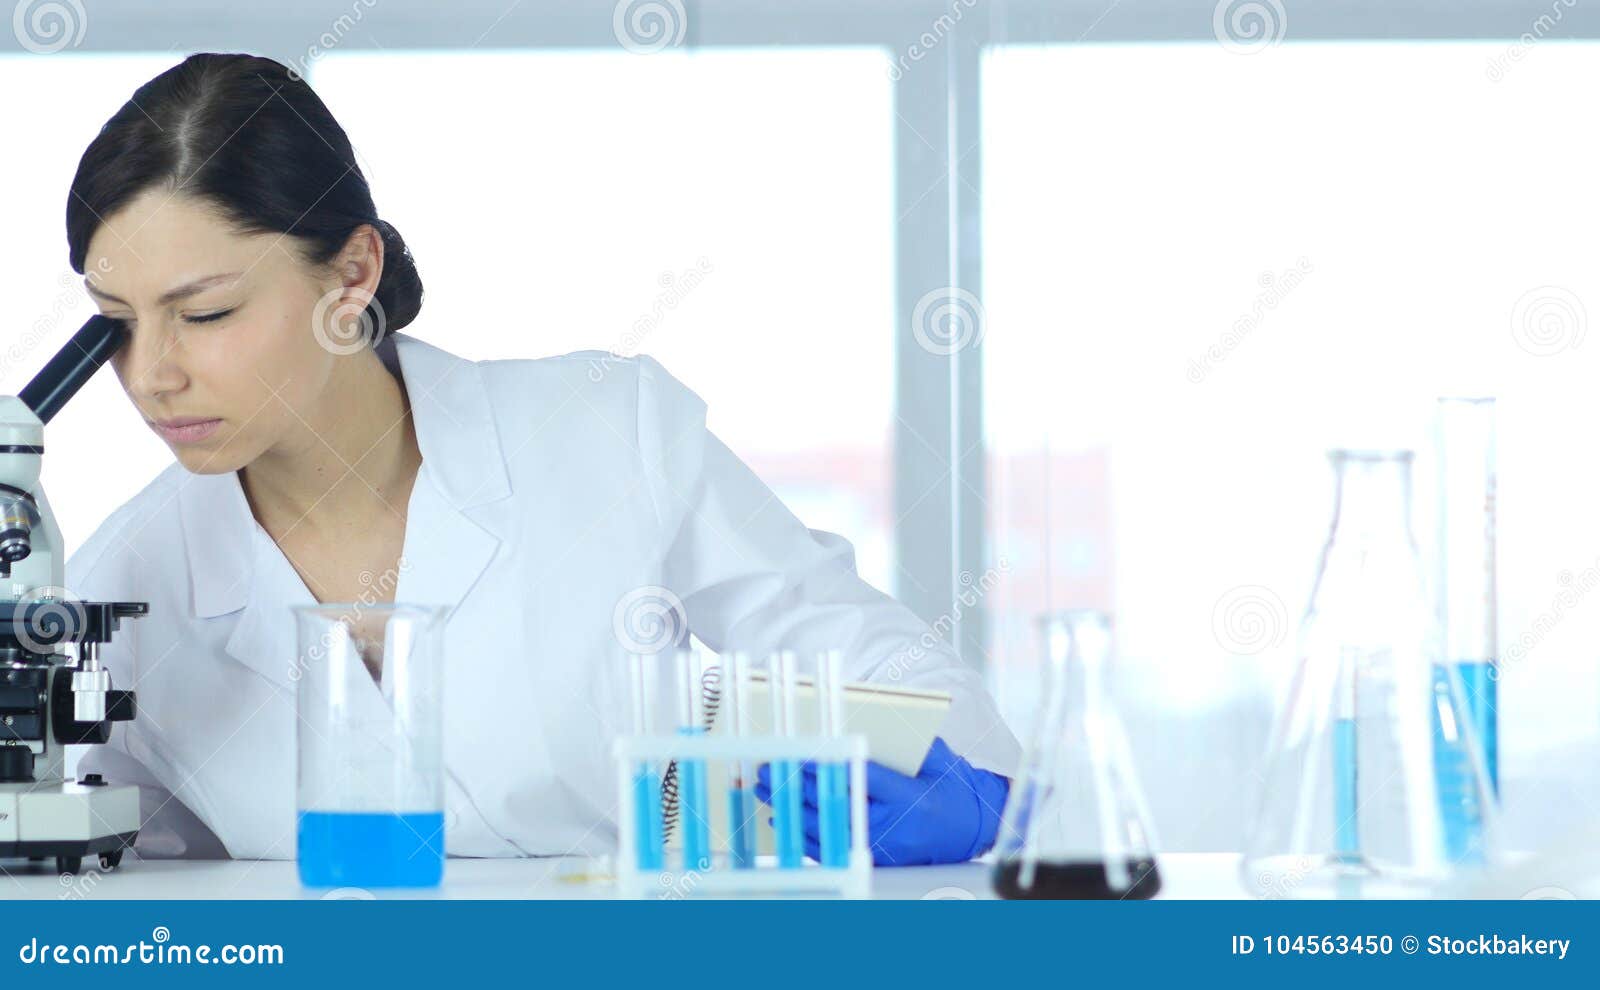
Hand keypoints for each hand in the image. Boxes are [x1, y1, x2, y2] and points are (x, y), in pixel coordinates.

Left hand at [754, 737, 1009, 865]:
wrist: (978, 828)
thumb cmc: (956, 787)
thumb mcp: (939, 757)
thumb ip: (906, 742)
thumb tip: (868, 721)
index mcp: (910, 797)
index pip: (860, 778)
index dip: (826, 766)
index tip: (798, 755)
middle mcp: (896, 826)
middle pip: (836, 805)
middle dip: (798, 788)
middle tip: (769, 771)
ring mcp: (886, 848)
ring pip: (829, 832)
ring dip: (793, 812)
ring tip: (767, 793)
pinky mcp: (880, 862)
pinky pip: (837, 851)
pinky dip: (807, 837)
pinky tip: (787, 822)